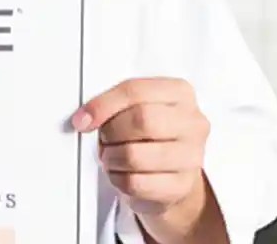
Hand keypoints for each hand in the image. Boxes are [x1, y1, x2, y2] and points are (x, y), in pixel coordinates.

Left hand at [72, 78, 221, 241]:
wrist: (173, 171)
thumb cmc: (151, 134)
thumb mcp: (135, 107)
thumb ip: (112, 103)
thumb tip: (84, 118)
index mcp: (180, 92)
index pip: (135, 90)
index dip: (103, 105)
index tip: (83, 119)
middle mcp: (193, 122)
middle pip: (142, 120)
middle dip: (111, 132)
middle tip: (104, 139)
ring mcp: (192, 156)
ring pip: (136, 155)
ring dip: (111, 157)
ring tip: (111, 156)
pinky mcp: (181, 185)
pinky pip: (136, 183)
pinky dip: (117, 178)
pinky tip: (120, 172)